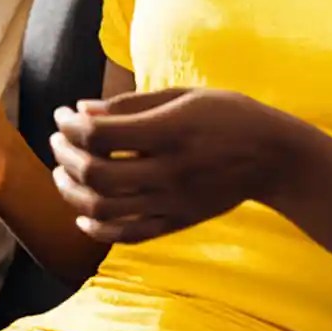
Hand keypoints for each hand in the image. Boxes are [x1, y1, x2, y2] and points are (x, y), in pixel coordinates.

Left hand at [52, 87, 322, 243]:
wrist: (274, 157)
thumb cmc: (227, 115)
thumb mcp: (182, 95)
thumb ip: (131, 104)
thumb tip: (80, 110)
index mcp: (169, 132)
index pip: (101, 135)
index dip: (71, 125)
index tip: (63, 115)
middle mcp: (168, 171)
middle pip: (96, 174)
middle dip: (65, 156)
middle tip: (57, 141)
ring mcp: (172, 201)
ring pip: (105, 208)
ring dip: (72, 191)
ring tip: (62, 172)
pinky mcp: (177, 222)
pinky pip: (128, 234)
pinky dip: (98, 228)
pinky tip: (83, 213)